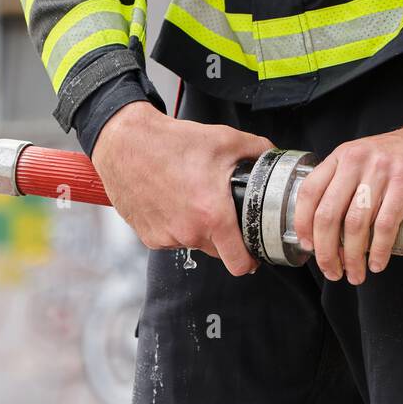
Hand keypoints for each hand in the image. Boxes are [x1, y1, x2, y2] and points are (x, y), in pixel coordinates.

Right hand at [91, 101, 273, 275]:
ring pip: (196, 243)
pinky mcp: (148, 236)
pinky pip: (173, 238)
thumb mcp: (226, 140)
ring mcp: (166, 237)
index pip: (240, 263)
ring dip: (200, 229)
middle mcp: (189, 232)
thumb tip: (276, 158)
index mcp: (213, 216)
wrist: (126, 143)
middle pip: (220, 252)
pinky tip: (176, 201)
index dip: (251, 260)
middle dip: (226, 237)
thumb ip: (259, 150)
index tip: (254, 252)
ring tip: (195, 199)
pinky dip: (178, 225)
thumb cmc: (173, 142)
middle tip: (223, 210)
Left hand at [292, 124, 402, 283]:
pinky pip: (385, 224)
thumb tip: (327, 229)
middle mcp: (358, 160)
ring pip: (355, 224)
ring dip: (353, 257)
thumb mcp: (367, 159)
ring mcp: (382, 171)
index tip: (308, 248)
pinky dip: (379, 250)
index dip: (302, 224)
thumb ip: (346, 183)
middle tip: (333, 271)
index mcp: (343, 156)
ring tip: (356, 274)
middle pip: (328, 214)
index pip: (309, 192)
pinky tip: (378, 263)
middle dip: (326, 251)